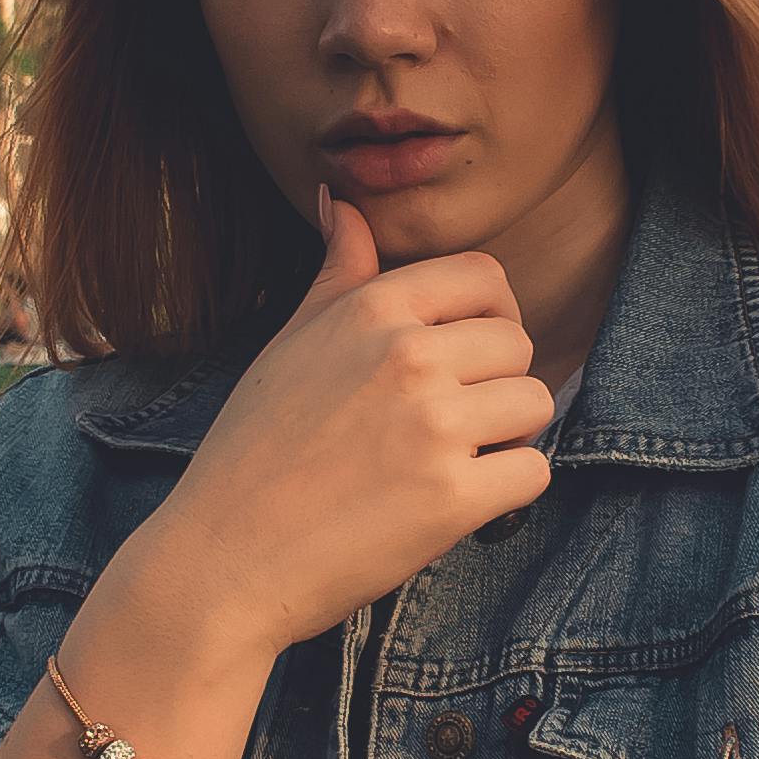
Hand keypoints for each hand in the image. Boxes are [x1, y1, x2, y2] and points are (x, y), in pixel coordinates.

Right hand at [141, 195, 555, 654]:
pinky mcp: (453, 497)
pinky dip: (506, 492)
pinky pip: (533, 472)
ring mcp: (435, 425)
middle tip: (445, 424)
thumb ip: (337, 272)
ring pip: (534, 404)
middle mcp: (409, 355)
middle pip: (517, 343)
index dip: (490, 315)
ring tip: (448, 461)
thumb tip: (342, 199)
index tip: (470, 354)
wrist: (224, 559)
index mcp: (371, 309)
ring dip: (506, 436)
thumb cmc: (253, 451)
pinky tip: (455, 502)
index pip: (485, 276)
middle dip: (494, 383)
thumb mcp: (290, 343)